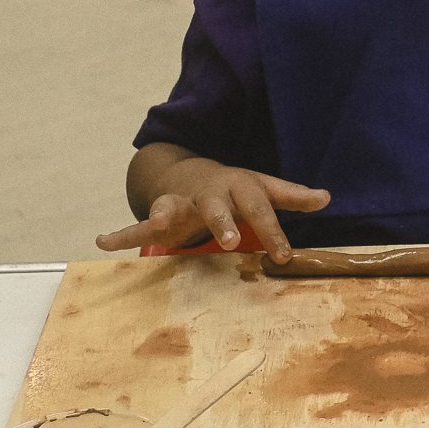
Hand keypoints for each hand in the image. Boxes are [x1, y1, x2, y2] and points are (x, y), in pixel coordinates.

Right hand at [96, 161, 325, 259]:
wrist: (191, 172)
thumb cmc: (235, 187)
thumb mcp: (263, 188)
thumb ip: (292, 196)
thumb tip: (327, 198)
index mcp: (240, 188)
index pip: (261, 209)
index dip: (273, 231)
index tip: (285, 255)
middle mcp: (210, 193)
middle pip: (218, 206)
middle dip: (224, 223)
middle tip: (232, 242)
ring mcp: (182, 201)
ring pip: (175, 207)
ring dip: (168, 216)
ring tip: (159, 223)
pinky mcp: (159, 213)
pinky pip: (138, 224)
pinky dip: (119, 234)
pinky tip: (102, 242)